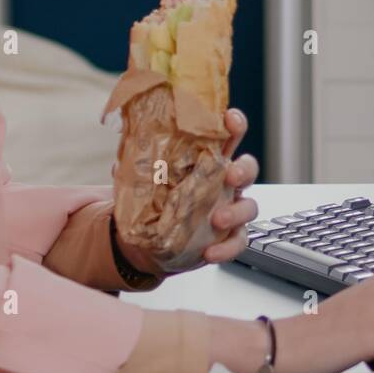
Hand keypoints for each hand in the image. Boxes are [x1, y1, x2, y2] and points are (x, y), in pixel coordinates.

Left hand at [112, 107, 258, 276]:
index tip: (230, 120)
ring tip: (217, 219)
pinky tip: (210, 252)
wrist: (148, 244)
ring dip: (237, 211)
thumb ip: (140, 166)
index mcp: (206, 160)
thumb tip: (124, 158)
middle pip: (248, 168)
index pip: (227, 136)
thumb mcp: (144, 179)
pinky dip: (227, 248)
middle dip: (244, 168)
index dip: (234, 124)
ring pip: (249, 206)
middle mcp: (223, 183)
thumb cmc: (152, 202)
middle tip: (230, 175)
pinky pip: (238, 241)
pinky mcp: (228, 237)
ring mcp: (229, 209)